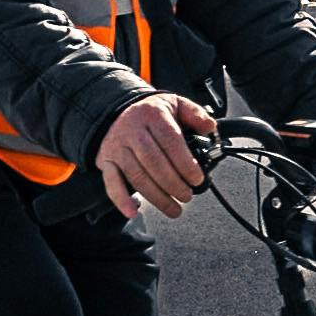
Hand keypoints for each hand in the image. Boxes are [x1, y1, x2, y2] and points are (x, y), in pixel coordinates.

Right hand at [96, 93, 216, 219]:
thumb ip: (195, 114)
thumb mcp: (175, 104)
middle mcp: (132, 130)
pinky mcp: (106, 161)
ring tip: (174, 209)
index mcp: (152, 115)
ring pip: (137, 176)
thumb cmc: (150, 113)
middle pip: (154, 162)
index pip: (170, 141)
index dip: (185, 164)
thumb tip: (209, 126)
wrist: (116, 112)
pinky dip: (121, 200)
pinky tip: (133, 212)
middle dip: (174, 184)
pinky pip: (111, 182)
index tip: (197, 179)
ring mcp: (117, 147)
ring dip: (157, 197)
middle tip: (187, 196)